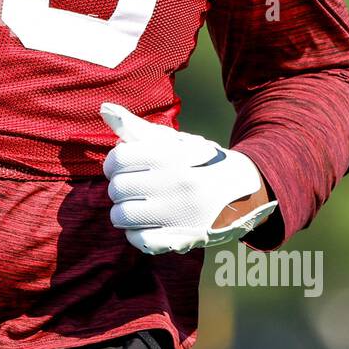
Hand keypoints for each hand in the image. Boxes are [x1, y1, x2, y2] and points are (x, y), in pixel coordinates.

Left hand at [100, 102, 277, 254]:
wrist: (244, 190)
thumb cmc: (198, 161)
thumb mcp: (172, 140)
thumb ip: (135, 127)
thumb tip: (104, 108)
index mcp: (171, 155)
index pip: (118, 158)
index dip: (114, 163)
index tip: (122, 165)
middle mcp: (175, 184)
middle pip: (117, 188)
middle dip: (120, 186)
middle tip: (133, 186)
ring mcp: (179, 214)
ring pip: (122, 215)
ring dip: (123, 210)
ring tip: (136, 204)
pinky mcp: (182, 239)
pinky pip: (138, 239)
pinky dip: (135, 232)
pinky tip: (147, 222)